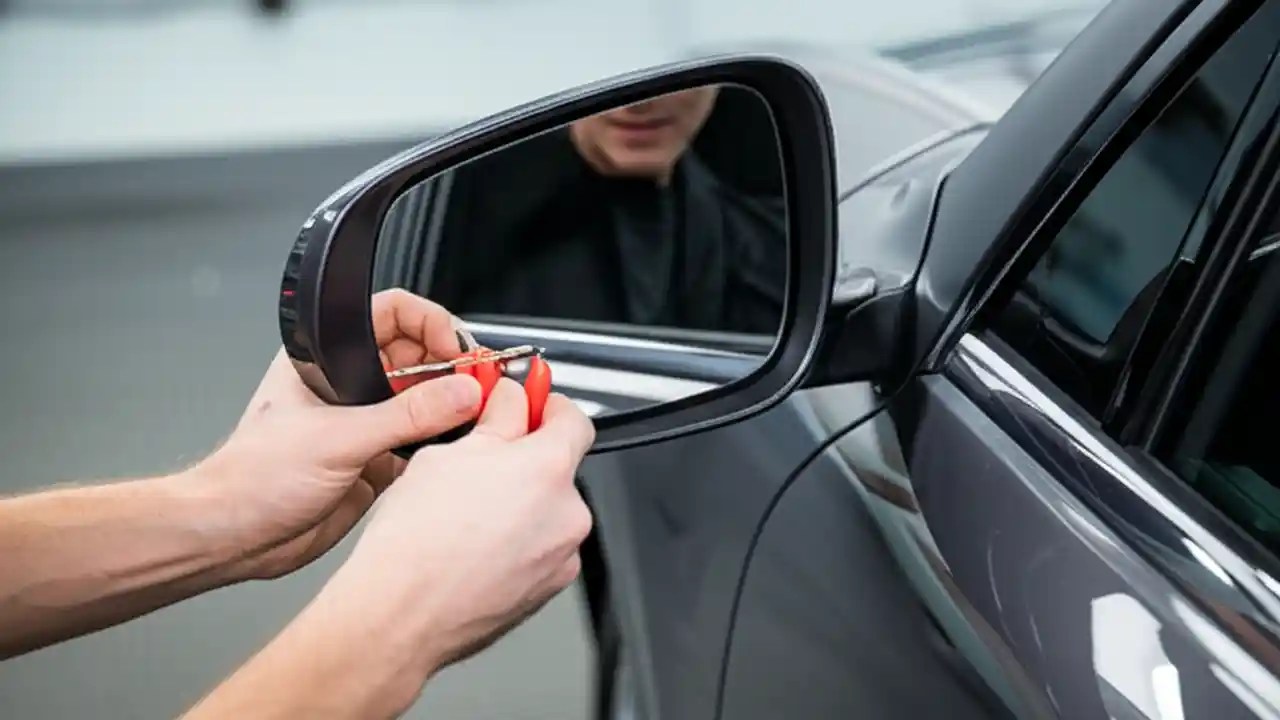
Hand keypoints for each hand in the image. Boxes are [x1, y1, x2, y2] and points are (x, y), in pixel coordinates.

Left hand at [197, 289, 482, 579]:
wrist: (236, 538)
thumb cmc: (252, 478)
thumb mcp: (336, 439)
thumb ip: (405, 416)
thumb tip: (460, 394)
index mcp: (326, 358)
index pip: (391, 314)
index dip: (430, 323)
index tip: (457, 349)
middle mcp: (349, 385)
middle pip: (418, 355)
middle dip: (451, 367)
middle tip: (477, 385)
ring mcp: (365, 423)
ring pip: (425, 399)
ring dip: (450, 408)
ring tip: (472, 418)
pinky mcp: (377, 462)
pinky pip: (424, 443)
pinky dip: (443, 446)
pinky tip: (452, 453)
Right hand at [328, 377, 595, 670]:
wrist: (401, 616)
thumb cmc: (417, 541)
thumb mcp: (449, 452)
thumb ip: (497, 417)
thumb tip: (511, 399)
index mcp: (548, 470)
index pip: (575, 420)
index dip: (550, 406)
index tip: (533, 403)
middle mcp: (568, 514)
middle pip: (559, 469)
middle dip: (525, 461)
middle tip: (481, 462)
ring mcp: (561, 557)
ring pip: (547, 512)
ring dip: (519, 504)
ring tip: (467, 515)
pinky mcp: (547, 589)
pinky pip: (540, 549)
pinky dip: (516, 542)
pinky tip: (474, 546)